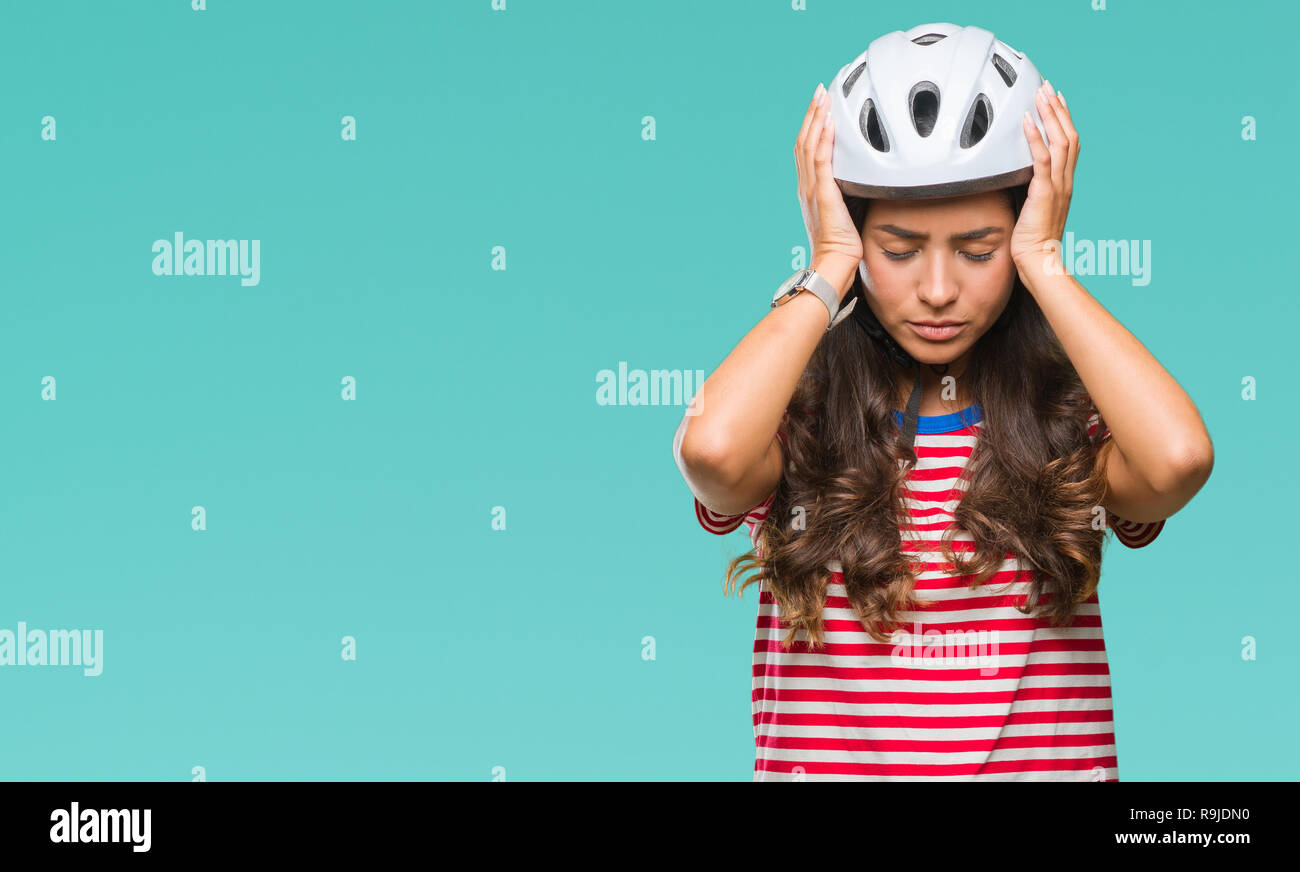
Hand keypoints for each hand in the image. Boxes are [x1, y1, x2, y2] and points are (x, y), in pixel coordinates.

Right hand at [796, 83, 861, 279]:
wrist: (833, 263)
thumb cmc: (841, 248)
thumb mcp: (842, 216)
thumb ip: (845, 197)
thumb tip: (860, 184)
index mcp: (809, 190)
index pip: (807, 151)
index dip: (811, 127)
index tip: (819, 107)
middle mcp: (806, 186)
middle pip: (804, 141)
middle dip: (812, 114)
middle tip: (820, 91)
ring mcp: (813, 189)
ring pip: (809, 145)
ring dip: (816, 118)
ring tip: (823, 97)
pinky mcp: (823, 193)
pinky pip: (821, 160)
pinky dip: (824, 138)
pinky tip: (830, 121)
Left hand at [1011, 80, 1078, 276]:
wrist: (1039, 260)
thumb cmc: (1033, 241)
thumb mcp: (1034, 209)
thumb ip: (1032, 191)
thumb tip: (1019, 178)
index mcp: (1066, 184)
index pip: (1071, 144)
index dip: (1065, 120)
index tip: (1057, 101)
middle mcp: (1066, 181)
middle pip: (1070, 136)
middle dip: (1058, 110)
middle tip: (1048, 88)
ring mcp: (1058, 186)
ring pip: (1061, 142)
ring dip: (1050, 116)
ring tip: (1040, 96)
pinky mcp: (1045, 192)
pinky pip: (1043, 160)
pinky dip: (1036, 138)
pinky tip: (1028, 122)